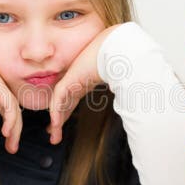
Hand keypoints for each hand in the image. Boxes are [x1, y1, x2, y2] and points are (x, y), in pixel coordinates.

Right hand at [0, 30, 22, 153]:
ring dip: (14, 130)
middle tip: (12, 148)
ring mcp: (0, 87)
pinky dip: (10, 120)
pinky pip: (10, 107)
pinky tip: (6, 132)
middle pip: (13, 112)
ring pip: (14, 112)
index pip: (7, 108)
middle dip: (14, 131)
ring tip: (11, 146)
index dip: (9, 123)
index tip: (6, 139)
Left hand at [47, 24, 121, 144]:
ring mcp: (70, 81)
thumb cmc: (118, 60)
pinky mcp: (68, 81)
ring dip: (56, 122)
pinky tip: (56, 124)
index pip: (70, 101)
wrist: (115, 48)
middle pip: (62, 106)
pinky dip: (56, 112)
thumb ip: (116, 93)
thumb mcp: (115, 82)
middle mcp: (74, 83)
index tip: (60, 126)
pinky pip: (58, 100)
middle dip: (57, 122)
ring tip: (54, 136)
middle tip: (53, 135)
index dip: (65, 114)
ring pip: (57, 105)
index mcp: (82, 83)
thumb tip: (130, 105)